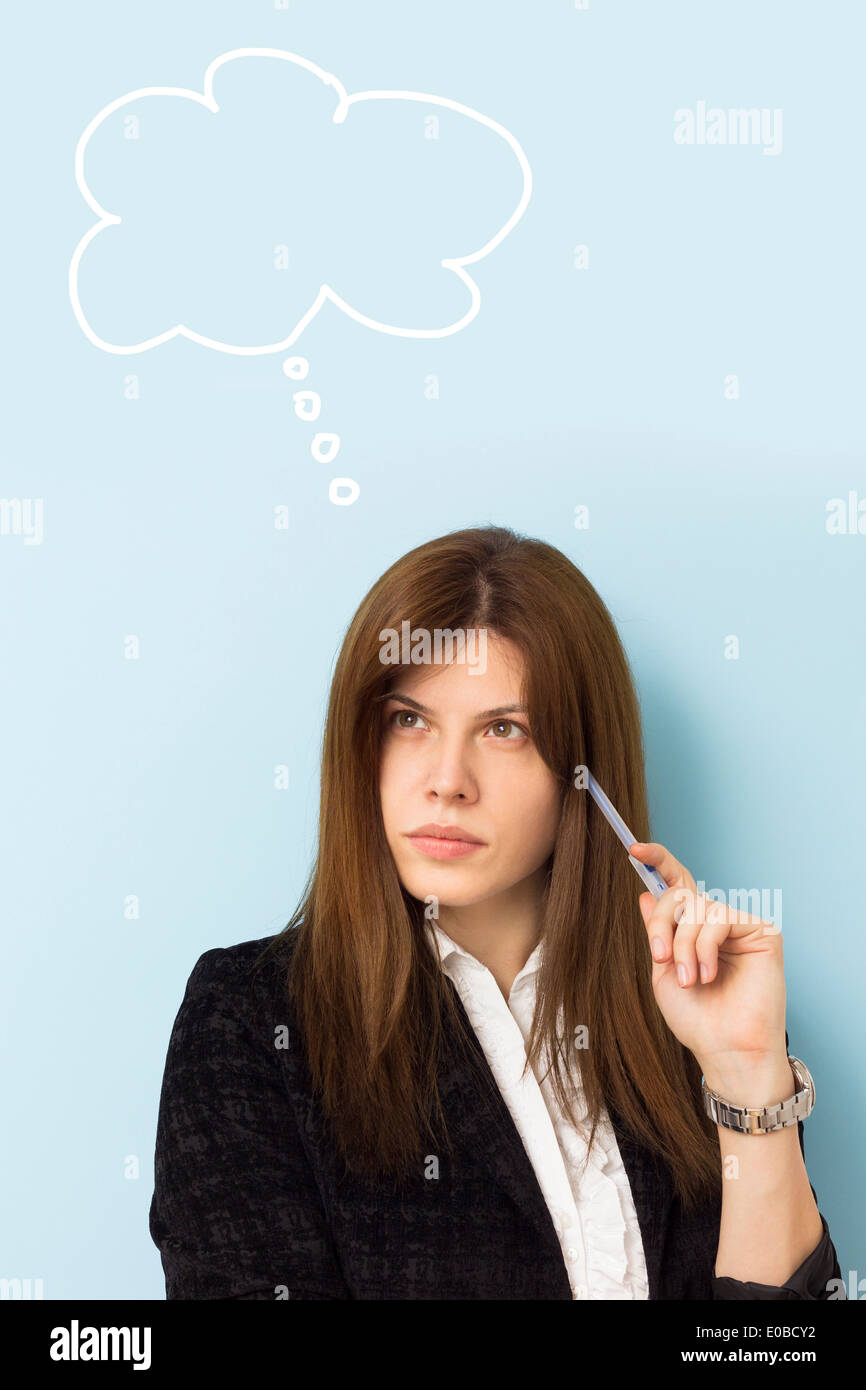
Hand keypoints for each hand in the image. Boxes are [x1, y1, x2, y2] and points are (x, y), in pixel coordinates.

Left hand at [629, 842, 787, 1085]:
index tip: (634, 848)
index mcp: (692, 930)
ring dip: (683, 945)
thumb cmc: (696, 1019)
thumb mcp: (663, 971)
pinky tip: (708, 975)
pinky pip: (719, 918)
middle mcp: (716, 922)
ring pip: (697, 908)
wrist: (724, 1049)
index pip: (677, 885)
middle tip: (660, 957)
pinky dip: (705, 947)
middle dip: (663, 923)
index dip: (658, 861)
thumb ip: (657, 931)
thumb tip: (645, 893)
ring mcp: (739, 925)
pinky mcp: (761, 930)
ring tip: (690, 980)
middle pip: (680, 894)